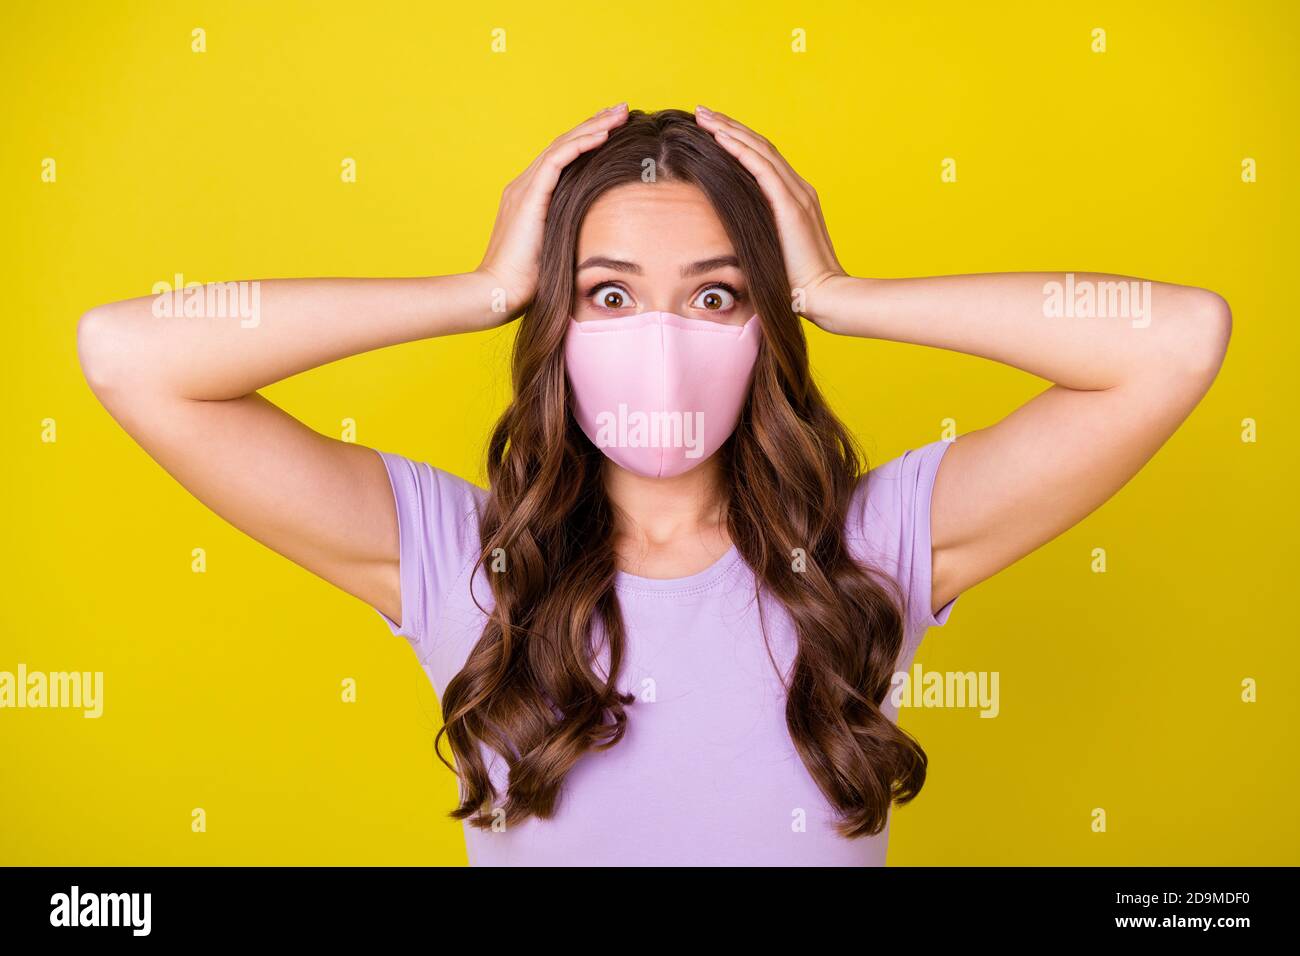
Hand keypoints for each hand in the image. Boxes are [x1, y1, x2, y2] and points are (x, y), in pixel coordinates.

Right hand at [475, 103, 628, 324]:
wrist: (499, 293)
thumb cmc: (528, 285)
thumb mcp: (557, 252)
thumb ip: (572, 236)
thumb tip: (602, 240)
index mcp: (530, 199)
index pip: (562, 159)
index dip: (587, 140)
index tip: (614, 129)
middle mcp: (524, 187)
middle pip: (563, 144)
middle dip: (594, 124)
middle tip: (622, 110)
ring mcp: (523, 189)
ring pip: (562, 145)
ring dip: (593, 127)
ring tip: (620, 114)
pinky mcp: (528, 196)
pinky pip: (556, 160)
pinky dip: (580, 144)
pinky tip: (603, 134)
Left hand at [693, 105, 849, 330]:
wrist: (825, 295)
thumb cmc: (796, 283)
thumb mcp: (772, 251)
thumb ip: (758, 235)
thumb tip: (730, 236)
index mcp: (795, 199)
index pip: (764, 159)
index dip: (738, 141)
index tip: (712, 130)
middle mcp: (798, 189)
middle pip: (760, 146)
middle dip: (729, 126)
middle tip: (702, 112)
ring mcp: (797, 194)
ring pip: (759, 150)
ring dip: (729, 130)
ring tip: (704, 116)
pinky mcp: (790, 204)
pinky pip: (761, 167)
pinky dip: (739, 149)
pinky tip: (719, 137)